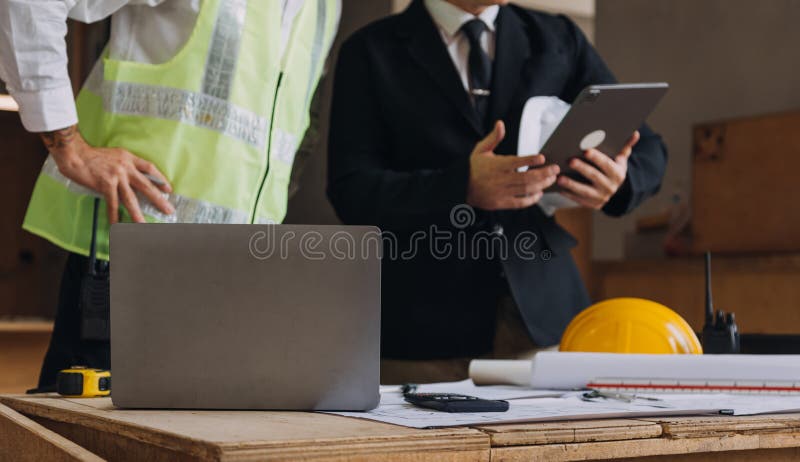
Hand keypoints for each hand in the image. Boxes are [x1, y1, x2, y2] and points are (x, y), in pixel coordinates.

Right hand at [41, 124, 173, 223]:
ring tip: (144, 224)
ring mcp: (116, 176)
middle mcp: (126, 167)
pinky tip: (117, 224)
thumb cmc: (92, 155)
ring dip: (137, 213)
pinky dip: (114, 214)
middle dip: (158, 199)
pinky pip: (112, 203)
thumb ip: (124, 165)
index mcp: (129, 158)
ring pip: (131, 198)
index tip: (168, 189)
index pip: (150, 168)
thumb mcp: (114, 155)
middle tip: (168, 210)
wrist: (75, 153)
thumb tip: (131, 180)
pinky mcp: (105, 184)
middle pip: (146, 185)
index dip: (160, 179)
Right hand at [466, 121, 559, 210]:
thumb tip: (500, 123)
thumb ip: (493, 138)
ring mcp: (501, 192)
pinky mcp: (501, 203)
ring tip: (551, 179)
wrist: (461, 187)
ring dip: (541, 185)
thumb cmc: (473, 167)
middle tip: (555, 169)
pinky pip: (520, 202)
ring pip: (525, 190)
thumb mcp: (481, 150)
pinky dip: (531, 199)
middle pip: (526, 177)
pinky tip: (539, 193)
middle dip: (543, 173)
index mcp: (496, 165)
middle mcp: (500, 179)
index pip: (516, 162)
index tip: (542, 158)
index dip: (530, 160)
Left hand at [557, 131, 639, 209]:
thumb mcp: (621, 159)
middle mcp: (611, 186)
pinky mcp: (592, 205)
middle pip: (594, 176)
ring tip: (559, 178)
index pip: (606, 164)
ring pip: (585, 190)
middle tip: (569, 160)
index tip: (585, 150)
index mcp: (618, 173)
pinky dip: (568, 194)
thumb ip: (626, 146)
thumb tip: (635, 133)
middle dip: (582, 168)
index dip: (596, 158)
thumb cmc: (614, 168)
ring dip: (571, 184)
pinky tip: (558, 188)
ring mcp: (601, 197)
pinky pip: (578, 199)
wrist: (616, 190)